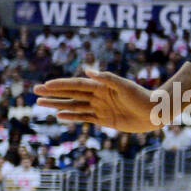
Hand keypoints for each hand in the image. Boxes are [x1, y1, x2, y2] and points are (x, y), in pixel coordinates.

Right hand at [35, 69, 161, 132]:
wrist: (155, 113)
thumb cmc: (141, 96)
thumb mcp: (124, 85)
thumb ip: (106, 78)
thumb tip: (88, 70)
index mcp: (101, 86)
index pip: (76, 84)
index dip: (60, 84)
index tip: (46, 85)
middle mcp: (97, 96)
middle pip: (71, 94)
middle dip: (53, 93)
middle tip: (35, 91)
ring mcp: (100, 108)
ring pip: (74, 106)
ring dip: (57, 104)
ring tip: (40, 103)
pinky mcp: (105, 120)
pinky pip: (85, 118)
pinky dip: (72, 117)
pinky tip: (59, 115)